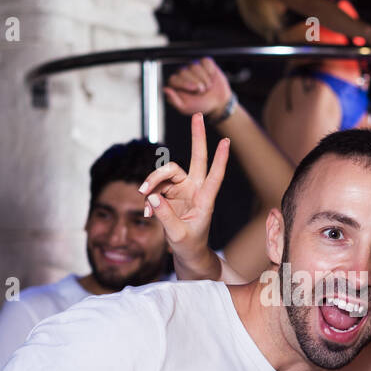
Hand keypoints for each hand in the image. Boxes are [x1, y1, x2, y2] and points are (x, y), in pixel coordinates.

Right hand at [138, 113, 227, 260]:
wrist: (188, 254)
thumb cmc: (190, 246)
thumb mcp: (177, 235)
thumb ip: (165, 215)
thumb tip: (151, 196)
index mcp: (205, 200)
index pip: (215, 176)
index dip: (220, 159)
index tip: (226, 142)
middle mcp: (195, 189)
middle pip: (196, 158)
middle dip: (197, 136)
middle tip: (197, 115)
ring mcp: (182, 190)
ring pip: (165, 174)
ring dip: (151, 183)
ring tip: (143, 198)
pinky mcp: (169, 194)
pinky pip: (154, 188)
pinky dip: (148, 199)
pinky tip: (148, 214)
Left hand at [163, 57, 232, 119]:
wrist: (218, 102)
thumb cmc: (200, 104)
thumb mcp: (186, 107)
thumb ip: (174, 100)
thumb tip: (165, 90)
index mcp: (176, 84)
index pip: (174, 78)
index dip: (184, 83)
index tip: (194, 89)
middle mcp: (183, 73)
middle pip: (184, 71)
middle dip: (196, 83)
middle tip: (201, 91)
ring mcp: (193, 67)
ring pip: (195, 66)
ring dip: (205, 79)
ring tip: (207, 87)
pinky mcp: (204, 63)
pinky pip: (205, 62)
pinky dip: (210, 71)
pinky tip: (211, 77)